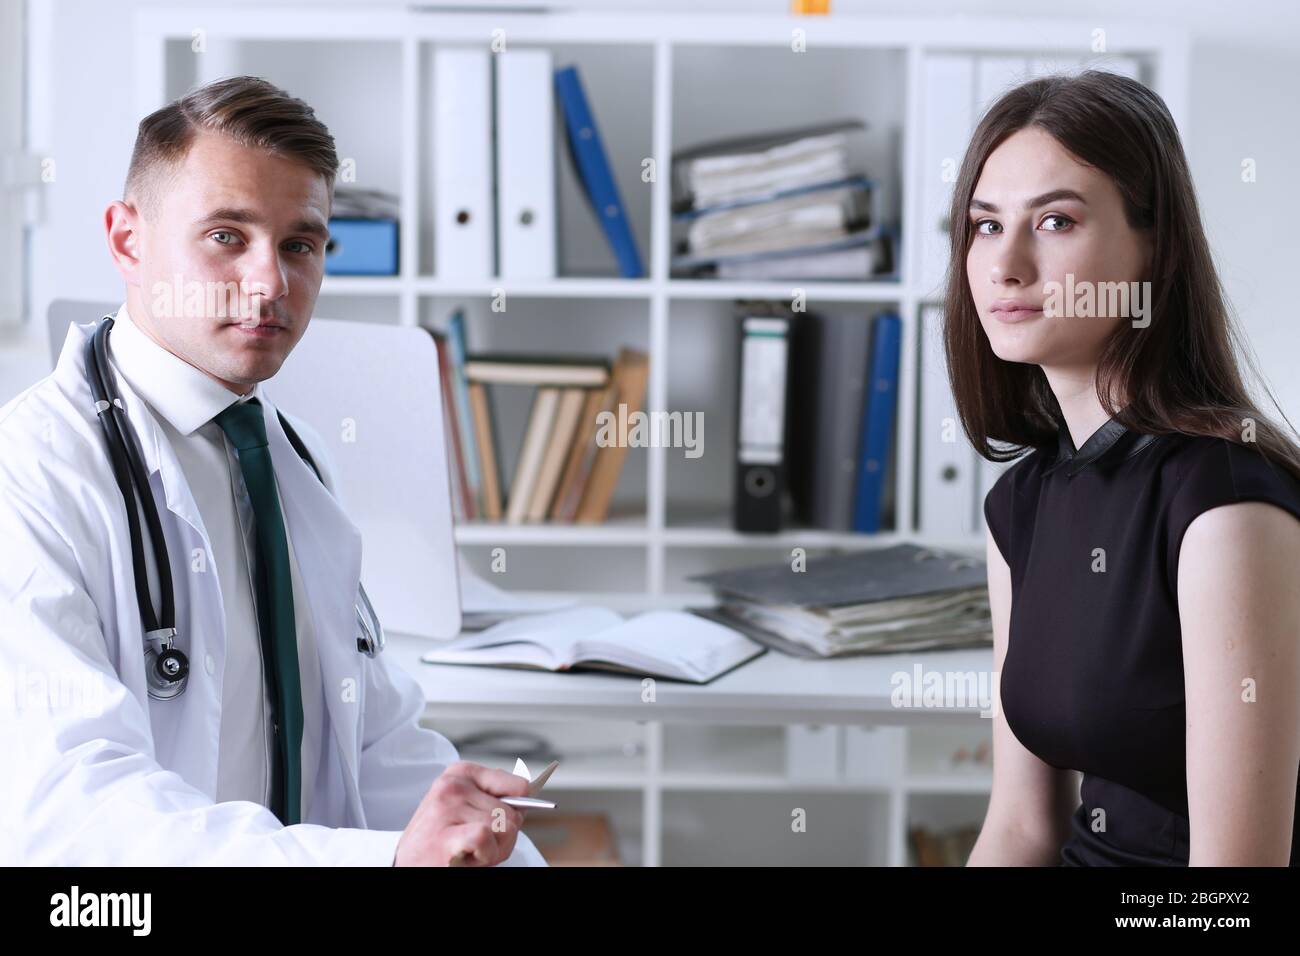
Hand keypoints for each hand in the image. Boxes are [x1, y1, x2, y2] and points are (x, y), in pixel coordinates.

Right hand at [393, 761, 529, 866]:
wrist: (408, 863)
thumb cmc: (443, 840)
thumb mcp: (469, 809)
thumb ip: (496, 798)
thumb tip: (528, 793)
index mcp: (461, 773)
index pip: (519, 786)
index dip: (516, 813)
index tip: (499, 823)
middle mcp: (453, 785)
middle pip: (512, 813)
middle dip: (503, 837)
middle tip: (477, 845)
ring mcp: (446, 808)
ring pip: (502, 827)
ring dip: (493, 850)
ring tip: (469, 850)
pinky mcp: (443, 835)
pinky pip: (484, 837)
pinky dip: (485, 854)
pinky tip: (467, 856)